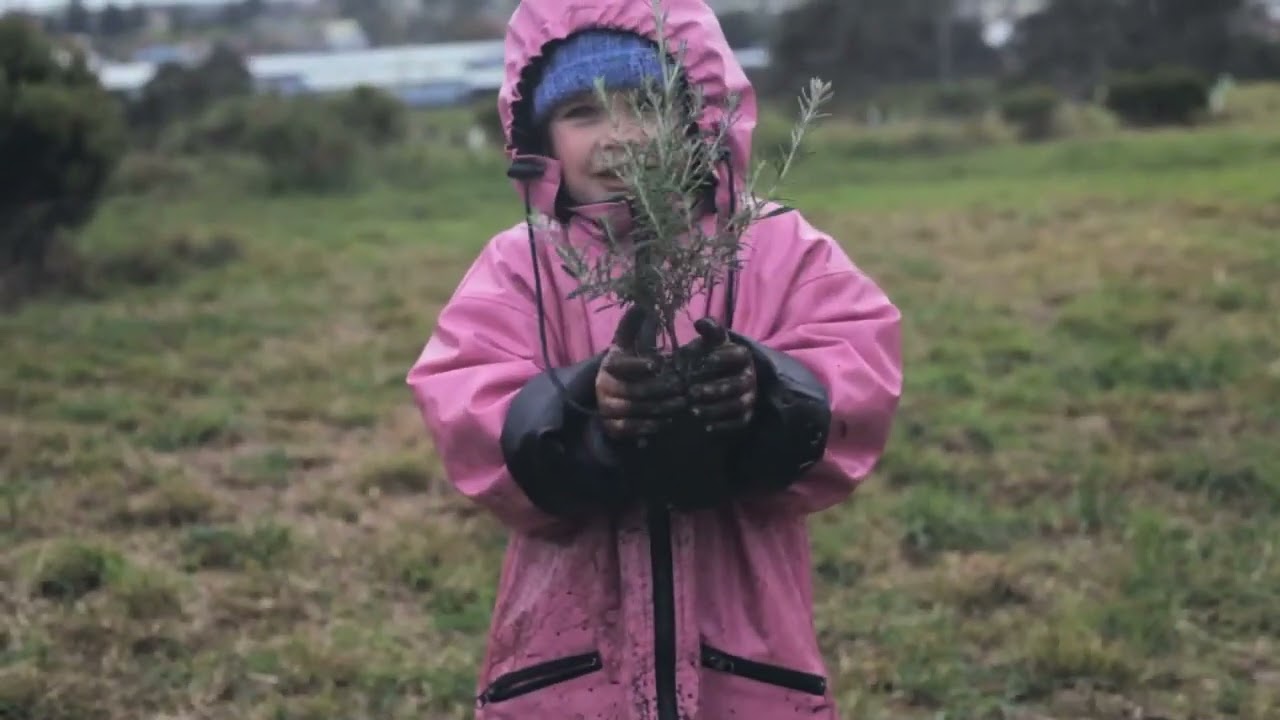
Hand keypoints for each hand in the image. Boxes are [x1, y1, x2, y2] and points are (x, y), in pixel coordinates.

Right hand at [595, 306, 685, 439]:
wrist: (613, 394)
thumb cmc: (629, 363)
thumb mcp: (630, 343)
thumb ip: (634, 325)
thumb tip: (641, 303)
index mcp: (609, 363)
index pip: (621, 364)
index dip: (638, 365)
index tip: (658, 364)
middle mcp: (603, 386)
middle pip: (632, 390)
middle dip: (660, 389)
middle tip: (683, 388)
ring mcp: (606, 408)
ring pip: (633, 410)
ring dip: (660, 408)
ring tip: (682, 404)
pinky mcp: (612, 426)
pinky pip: (630, 429)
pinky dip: (650, 426)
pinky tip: (668, 421)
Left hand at [680, 318, 756, 434]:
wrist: (725, 377)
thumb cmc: (713, 356)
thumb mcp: (712, 342)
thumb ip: (708, 330)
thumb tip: (700, 323)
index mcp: (742, 355)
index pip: (739, 355)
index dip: (725, 357)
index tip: (708, 359)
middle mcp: (749, 376)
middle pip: (738, 384)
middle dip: (715, 389)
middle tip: (691, 392)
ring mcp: (749, 397)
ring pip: (737, 405)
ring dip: (716, 409)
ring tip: (693, 410)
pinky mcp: (745, 415)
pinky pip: (738, 423)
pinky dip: (723, 425)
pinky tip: (706, 426)